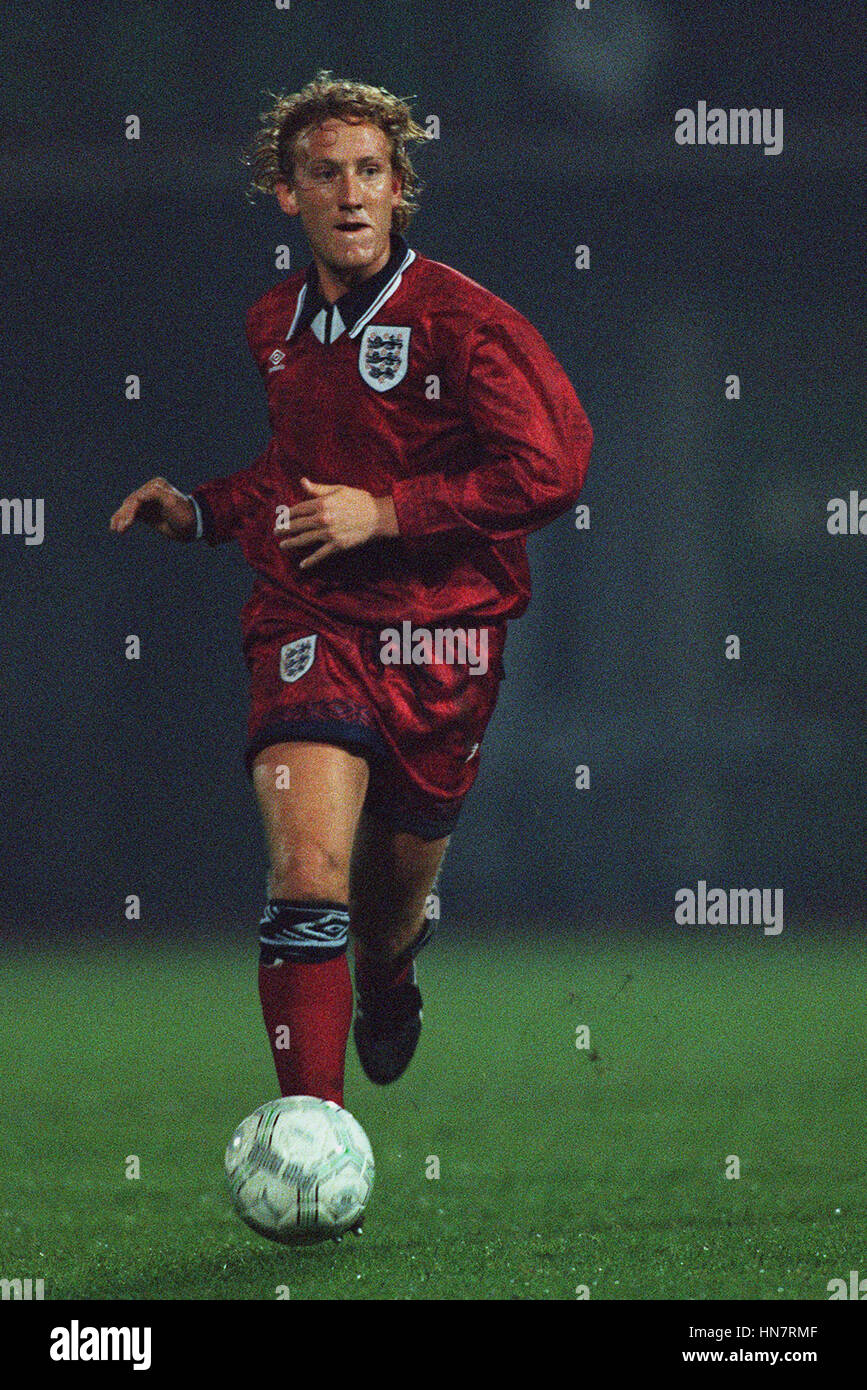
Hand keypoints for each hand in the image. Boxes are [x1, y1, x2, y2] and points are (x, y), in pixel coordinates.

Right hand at [109, 477, 196, 540]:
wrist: (192, 527)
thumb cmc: (184, 514)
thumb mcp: (172, 502)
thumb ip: (155, 494)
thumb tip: (138, 495)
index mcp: (156, 485)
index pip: (138, 497)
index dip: (130, 510)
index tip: (127, 523)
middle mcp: (149, 491)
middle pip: (131, 503)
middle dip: (123, 516)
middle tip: (118, 529)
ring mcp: (146, 502)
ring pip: (128, 509)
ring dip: (120, 519)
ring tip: (115, 530)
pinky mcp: (145, 513)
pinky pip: (130, 515)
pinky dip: (123, 521)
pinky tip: (115, 528)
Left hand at [276, 477, 397, 568]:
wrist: (378, 517)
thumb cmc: (360, 500)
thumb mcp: (339, 490)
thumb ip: (318, 489)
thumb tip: (302, 482)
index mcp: (322, 503)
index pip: (299, 509)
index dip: (288, 514)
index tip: (281, 517)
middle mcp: (322, 518)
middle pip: (298, 525)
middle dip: (285, 529)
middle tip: (276, 532)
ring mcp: (329, 533)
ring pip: (304, 540)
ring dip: (291, 543)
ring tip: (282, 545)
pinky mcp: (337, 545)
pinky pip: (320, 554)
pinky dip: (310, 561)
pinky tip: (302, 565)